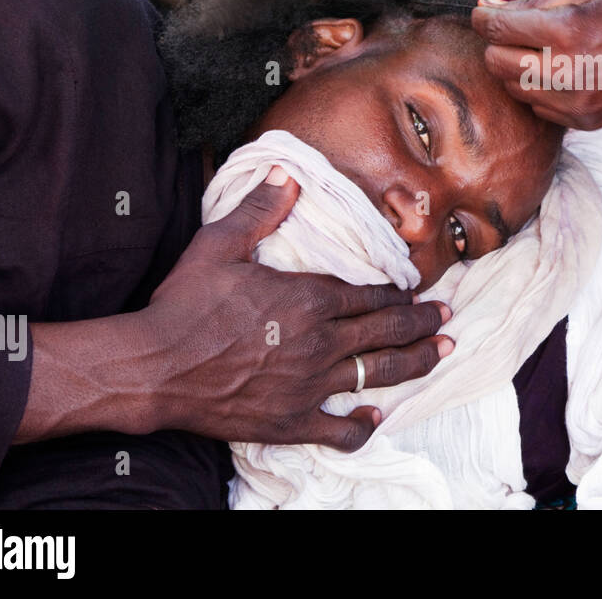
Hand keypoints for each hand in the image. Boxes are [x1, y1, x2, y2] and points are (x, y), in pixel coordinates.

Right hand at [21, 170, 451, 450]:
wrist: (153, 367)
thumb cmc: (184, 304)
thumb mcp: (220, 244)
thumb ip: (260, 209)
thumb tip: (288, 172)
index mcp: (309, 300)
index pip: (370, 294)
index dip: (399, 292)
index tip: (419, 290)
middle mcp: (320, 343)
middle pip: (386, 331)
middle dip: (423, 323)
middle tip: (448, 319)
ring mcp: (309, 385)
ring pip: (377, 374)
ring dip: (414, 362)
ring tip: (440, 354)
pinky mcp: (291, 421)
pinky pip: (338, 429)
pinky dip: (361, 426)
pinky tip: (375, 419)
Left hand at [469, 0, 601, 128]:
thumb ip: (532, 2)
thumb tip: (488, 6)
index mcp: (566, 32)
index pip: (497, 28)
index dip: (483, 17)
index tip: (484, 13)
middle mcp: (566, 73)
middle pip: (496, 63)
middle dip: (499, 43)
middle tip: (518, 30)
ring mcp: (575, 104)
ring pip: (512, 88)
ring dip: (517, 68)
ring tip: (544, 50)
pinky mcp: (584, 122)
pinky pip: (537, 108)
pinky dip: (539, 89)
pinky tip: (562, 71)